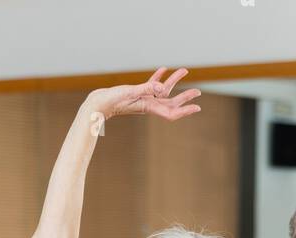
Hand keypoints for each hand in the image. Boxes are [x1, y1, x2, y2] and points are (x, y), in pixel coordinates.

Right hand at [84, 67, 200, 124]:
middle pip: (171, 102)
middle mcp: (148, 104)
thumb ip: (146, 89)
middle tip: (198, 92)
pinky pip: (151, 85)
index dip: (185, 110)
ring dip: (174, 81)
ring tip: (184, 71)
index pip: (171, 111)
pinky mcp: (136, 92)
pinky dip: (159, 77)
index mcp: (149, 107)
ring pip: (163, 90)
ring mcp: (143, 98)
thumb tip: (162, 88)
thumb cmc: (111, 101)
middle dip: (185, 97)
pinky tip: (163, 69)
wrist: (97, 104)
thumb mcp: (130, 93)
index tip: (197, 107)